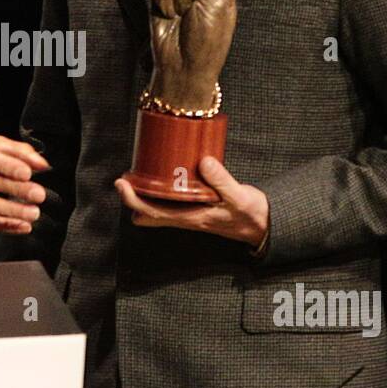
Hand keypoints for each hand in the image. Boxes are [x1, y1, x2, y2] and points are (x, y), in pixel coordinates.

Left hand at [115, 156, 268, 245]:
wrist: (263, 225)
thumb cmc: (251, 214)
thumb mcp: (240, 196)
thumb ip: (222, 180)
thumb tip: (204, 162)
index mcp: (193, 218)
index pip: (154, 214)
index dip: (134, 200)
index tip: (122, 183)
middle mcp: (187, 218)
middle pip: (149, 214)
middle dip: (133, 199)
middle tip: (126, 178)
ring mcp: (190, 214)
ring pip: (158, 209)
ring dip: (145, 196)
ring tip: (139, 174)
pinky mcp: (196, 207)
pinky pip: (171, 202)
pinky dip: (162, 192)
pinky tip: (163, 176)